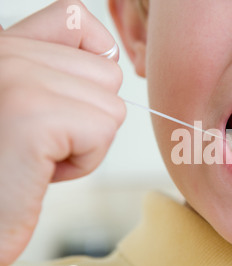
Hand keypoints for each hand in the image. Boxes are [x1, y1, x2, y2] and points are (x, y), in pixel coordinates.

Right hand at [0, 0, 125, 265]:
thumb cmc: (6, 171)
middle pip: (108, 75)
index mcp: (2, 44)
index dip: (92, 64)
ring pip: (112, 106)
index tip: (68, 102)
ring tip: (39, 157)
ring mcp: (16, 78)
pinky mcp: (32, 116)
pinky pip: (102, 133)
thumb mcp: (25, 103)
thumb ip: (54, 71)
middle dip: (88, 119)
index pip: (76, 20)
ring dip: (86, 143)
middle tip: (42, 143)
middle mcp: (4, 50)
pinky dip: (83, 162)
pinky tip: (41, 171)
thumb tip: (111, 57)